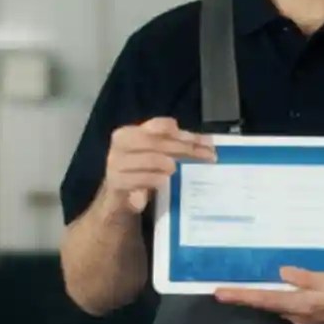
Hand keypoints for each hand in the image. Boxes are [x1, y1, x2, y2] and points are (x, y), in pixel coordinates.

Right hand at [101, 117, 215, 215]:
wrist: (117, 197)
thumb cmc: (139, 171)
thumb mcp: (154, 153)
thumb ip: (174, 145)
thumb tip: (207, 142)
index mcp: (130, 131)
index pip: (160, 126)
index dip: (184, 133)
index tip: (206, 142)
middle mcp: (121, 143)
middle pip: (159, 142)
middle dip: (185, 148)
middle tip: (207, 156)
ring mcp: (116, 163)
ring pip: (151, 158)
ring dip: (168, 163)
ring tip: (176, 168)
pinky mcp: (117, 182)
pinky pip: (142, 178)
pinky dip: (156, 178)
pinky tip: (164, 180)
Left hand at [215, 267, 323, 323]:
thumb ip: (306, 278)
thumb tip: (282, 275)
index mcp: (303, 305)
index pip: (265, 300)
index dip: (241, 296)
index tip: (220, 294)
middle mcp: (302, 318)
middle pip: (271, 306)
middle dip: (252, 296)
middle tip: (231, 286)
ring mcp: (311, 323)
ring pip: (285, 307)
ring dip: (274, 297)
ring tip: (262, 281)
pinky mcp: (319, 323)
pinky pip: (297, 309)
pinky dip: (290, 299)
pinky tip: (293, 289)